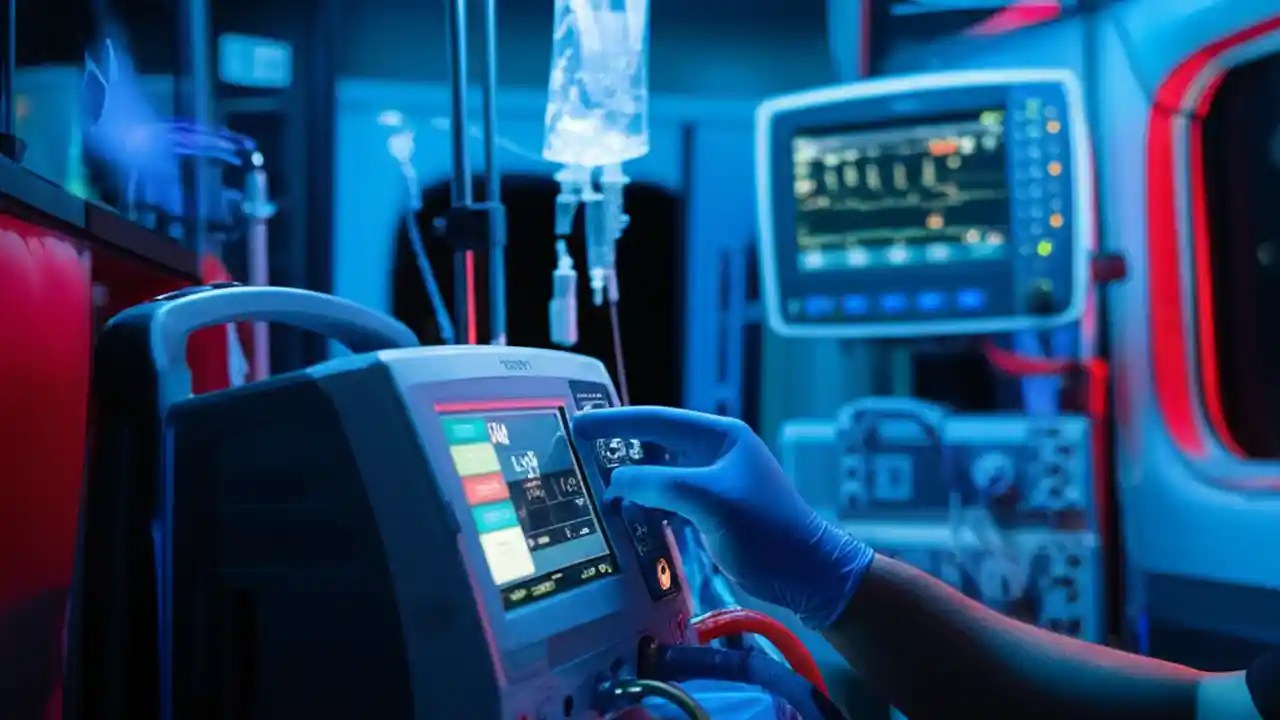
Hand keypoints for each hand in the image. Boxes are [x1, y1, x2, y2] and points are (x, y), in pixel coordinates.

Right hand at [572, 406, 873, 628]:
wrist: (807, 573)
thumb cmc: (765, 530)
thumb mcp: (709, 501)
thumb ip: (660, 485)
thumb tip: (616, 480)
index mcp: (720, 436)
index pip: (657, 421)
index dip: (616, 422)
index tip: (579, 424)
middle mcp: (715, 452)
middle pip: (656, 445)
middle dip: (618, 450)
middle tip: (576, 454)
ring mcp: (713, 483)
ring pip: (660, 476)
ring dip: (631, 483)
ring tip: (592, 488)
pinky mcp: (712, 512)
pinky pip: (669, 501)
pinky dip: (647, 507)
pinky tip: (625, 517)